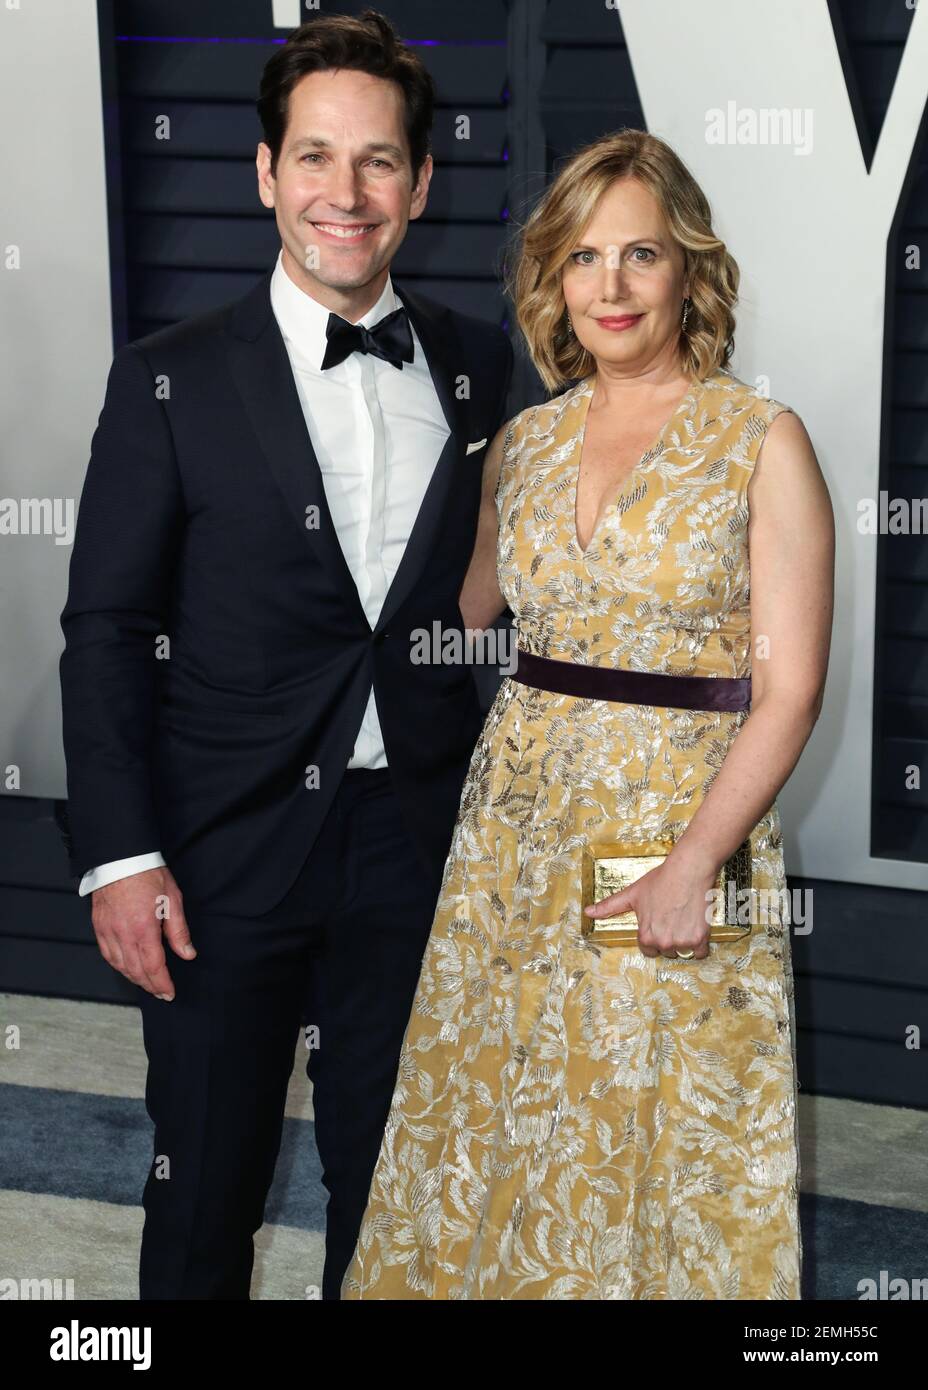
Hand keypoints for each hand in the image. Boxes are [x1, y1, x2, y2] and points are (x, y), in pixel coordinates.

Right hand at [91, 866, 194, 998]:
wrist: (120, 858)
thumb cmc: (147, 874)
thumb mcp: (172, 899)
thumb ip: (179, 931)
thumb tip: (187, 954)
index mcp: (143, 929)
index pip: (154, 967)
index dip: (162, 983)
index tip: (169, 993)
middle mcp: (122, 934)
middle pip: (136, 971)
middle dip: (150, 986)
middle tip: (161, 993)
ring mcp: (108, 931)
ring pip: (120, 966)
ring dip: (134, 978)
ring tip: (147, 983)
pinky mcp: (98, 926)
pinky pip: (107, 954)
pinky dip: (118, 966)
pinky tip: (127, 968)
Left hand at [583, 850, 718, 958]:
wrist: (687, 870)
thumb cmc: (660, 880)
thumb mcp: (632, 894)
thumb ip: (610, 906)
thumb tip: (588, 912)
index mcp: (645, 935)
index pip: (648, 950)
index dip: (653, 937)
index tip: (659, 924)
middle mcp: (663, 942)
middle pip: (666, 951)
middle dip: (669, 938)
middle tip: (672, 918)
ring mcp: (682, 941)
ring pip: (683, 951)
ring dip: (684, 940)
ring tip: (683, 918)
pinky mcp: (699, 938)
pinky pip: (701, 952)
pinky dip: (700, 943)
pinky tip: (696, 925)